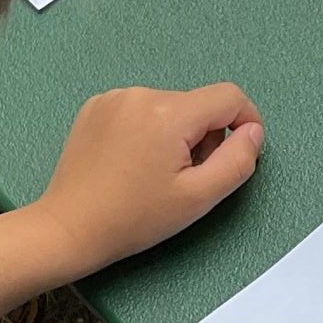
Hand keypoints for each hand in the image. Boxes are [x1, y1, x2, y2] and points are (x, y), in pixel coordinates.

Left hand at [29, 83, 264, 273]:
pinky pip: (141, 110)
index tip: (240, 152)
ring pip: (170, 108)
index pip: (229, 97)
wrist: (69, 228)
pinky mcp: (96, 107)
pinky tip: (133, 163)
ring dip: (176, 135)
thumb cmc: (133, 219)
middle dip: (204, 137)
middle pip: (198, 104)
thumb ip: (238, 161)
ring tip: (156, 174)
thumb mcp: (199, 198)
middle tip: (187, 179)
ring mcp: (114, 98)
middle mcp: (140, 94)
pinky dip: (148, 131)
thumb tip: (253, 132)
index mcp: (168, 113)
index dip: (246, 122)